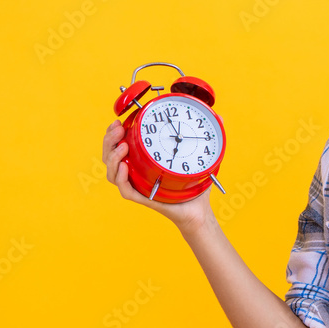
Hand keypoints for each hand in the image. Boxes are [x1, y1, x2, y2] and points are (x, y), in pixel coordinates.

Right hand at [102, 120, 213, 236]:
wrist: (199, 210)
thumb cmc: (195, 185)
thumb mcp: (199, 156)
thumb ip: (206, 137)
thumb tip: (219, 117)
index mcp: (142, 160)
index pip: (119, 145)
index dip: (114, 133)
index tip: (119, 121)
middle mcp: (136, 172)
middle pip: (110, 156)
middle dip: (109, 140)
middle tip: (118, 129)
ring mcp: (138, 185)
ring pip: (112, 172)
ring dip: (113, 157)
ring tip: (122, 146)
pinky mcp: (143, 198)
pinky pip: (125, 189)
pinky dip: (120, 177)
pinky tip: (124, 167)